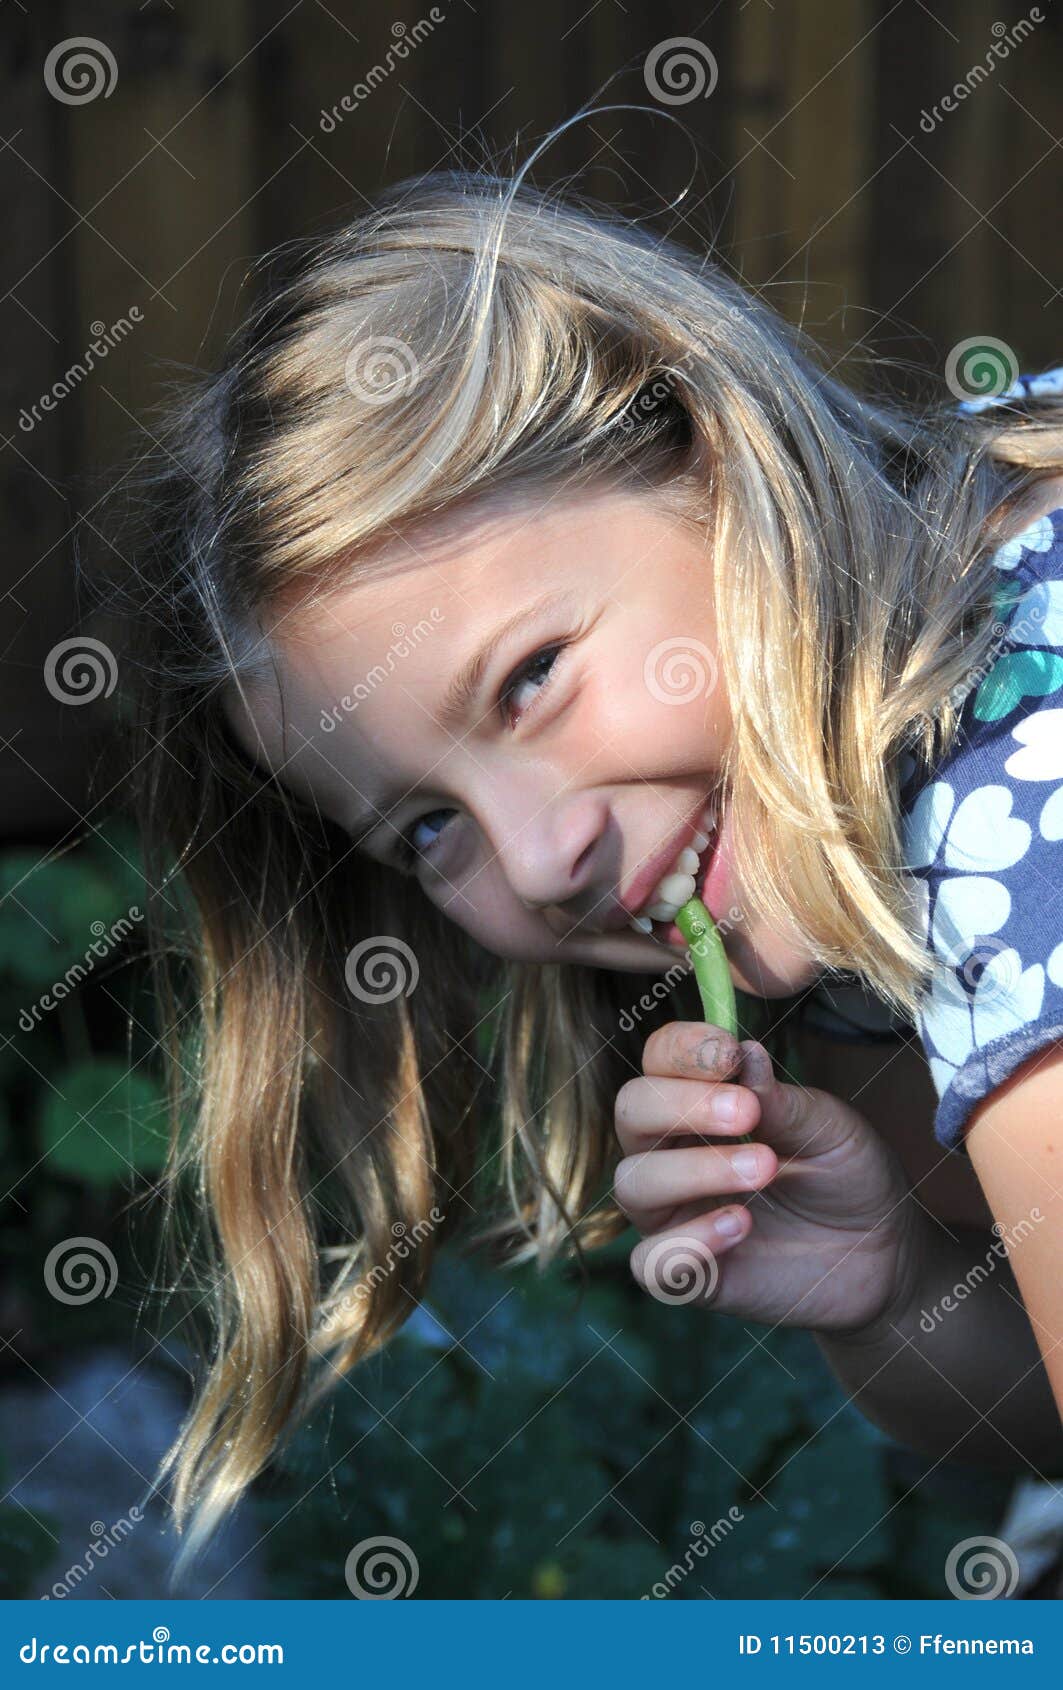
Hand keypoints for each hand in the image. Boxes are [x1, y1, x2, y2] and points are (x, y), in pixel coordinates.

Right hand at [613, 1022, 925, 1335]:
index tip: (727, 1053)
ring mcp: (676, 1214)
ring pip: (634, 1183)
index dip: (680, 1050)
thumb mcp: (828, 1129)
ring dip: (692, 1171)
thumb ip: (781, 1101)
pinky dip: (687, 1241)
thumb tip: (747, 1053)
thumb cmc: (846, 1176)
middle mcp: (674, 1154)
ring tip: (763, 1169)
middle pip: (631, 1113)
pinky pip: (651, 1262)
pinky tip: (741, 1224)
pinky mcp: (691, 1274)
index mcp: (700, 1104)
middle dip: (680, 1106)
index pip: (658, 1062)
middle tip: (746, 1115)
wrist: (883, 1254)